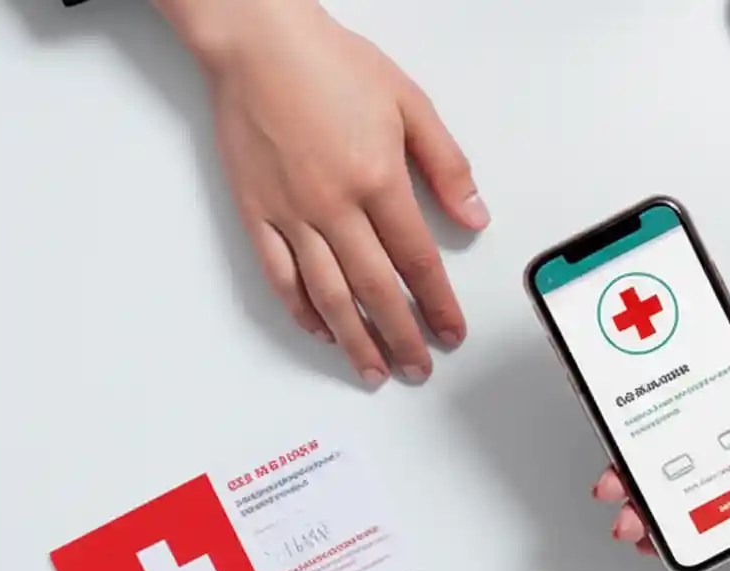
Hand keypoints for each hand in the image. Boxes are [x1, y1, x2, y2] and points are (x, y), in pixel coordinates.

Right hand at [161, 0, 488, 386]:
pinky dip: (301, 309)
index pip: (419, 261)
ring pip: (328, 295)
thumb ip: (447, 166)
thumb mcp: (410, 104)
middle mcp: (334, 206)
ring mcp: (291, 214)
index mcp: (378, 179)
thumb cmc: (329, 63)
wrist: (258, 42)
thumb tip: (474, 216)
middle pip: (377, 291)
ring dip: (355, 340)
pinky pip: (280, 275)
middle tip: (418, 368)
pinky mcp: (255, 212)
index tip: (451, 333)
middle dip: (403, 337)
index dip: (439, 305)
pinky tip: (320, 329)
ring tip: (374, 369)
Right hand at [594, 331, 729, 570]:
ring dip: (650, 494)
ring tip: (629, 510)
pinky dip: (676, 526)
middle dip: (643, 451)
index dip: (674, 387)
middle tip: (617, 465)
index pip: (716, 386)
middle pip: (688, 437)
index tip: (638, 388)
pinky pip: (707, 518)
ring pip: (688, 481)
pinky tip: (654, 533)